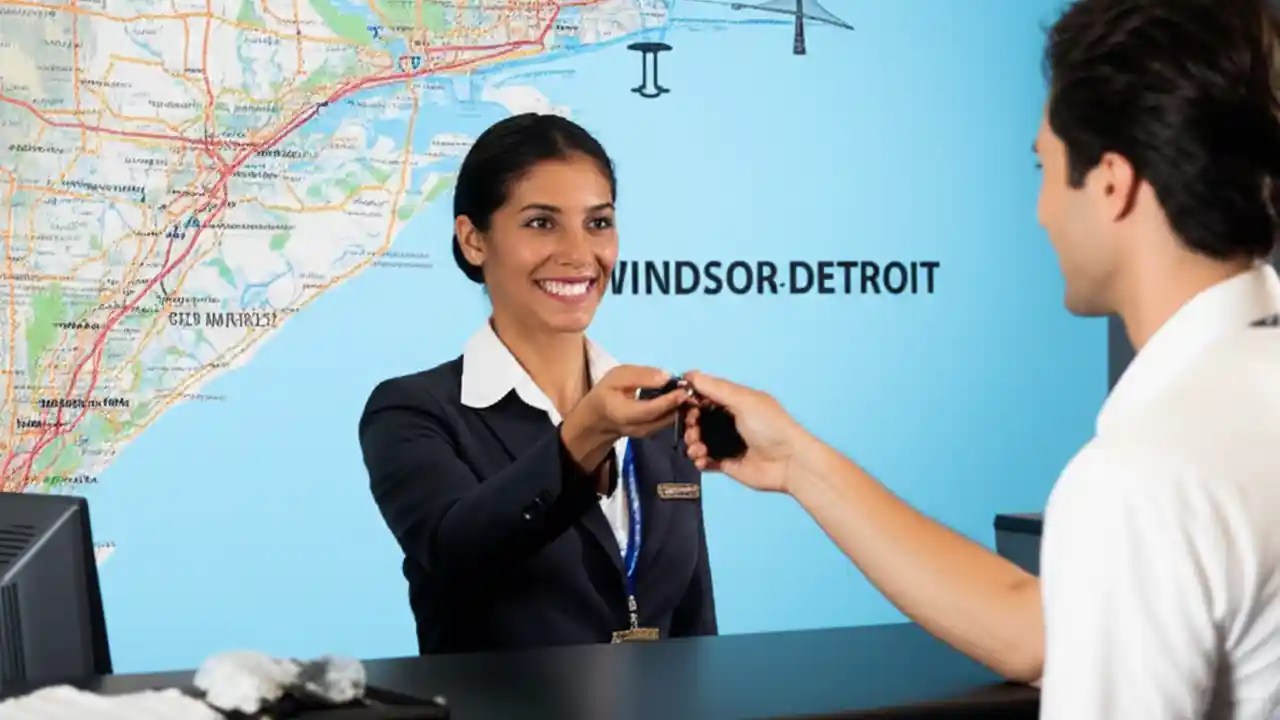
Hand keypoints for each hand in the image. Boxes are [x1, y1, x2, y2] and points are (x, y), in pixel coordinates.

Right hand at [561, 365, 691, 473]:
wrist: (599, 418)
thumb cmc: (607, 393)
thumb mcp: (617, 376)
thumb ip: (641, 376)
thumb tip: (667, 376)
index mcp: (624, 414)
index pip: (650, 410)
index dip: (669, 401)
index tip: (683, 389)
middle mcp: (638, 428)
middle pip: (664, 418)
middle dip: (681, 403)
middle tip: (693, 388)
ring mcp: (648, 433)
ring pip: (670, 421)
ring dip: (682, 407)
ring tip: (690, 391)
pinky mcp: (654, 432)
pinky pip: (669, 421)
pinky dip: (678, 410)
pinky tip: (684, 397)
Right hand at [680, 371, 805, 493]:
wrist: (789, 463)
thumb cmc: (772, 427)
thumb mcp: (744, 400)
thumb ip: (716, 388)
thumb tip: (691, 374)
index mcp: (737, 401)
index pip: (707, 394)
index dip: (692, 397)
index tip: (681, 401)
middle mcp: (731, 420)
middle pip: (700, 418)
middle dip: (690, 422)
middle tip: (692, 427)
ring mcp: (728, 442)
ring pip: (699, 439)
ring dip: (692, 441)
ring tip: (697, 446)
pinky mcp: (727, 462)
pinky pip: (705, 459)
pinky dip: (698, 458)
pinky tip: (701, 459)